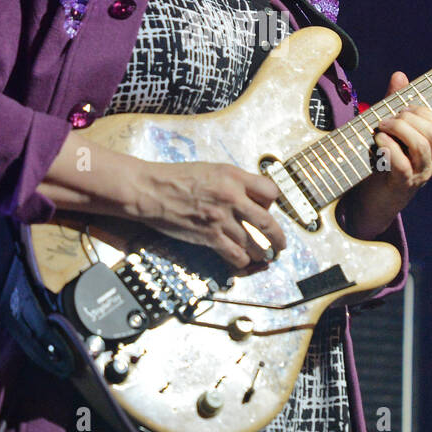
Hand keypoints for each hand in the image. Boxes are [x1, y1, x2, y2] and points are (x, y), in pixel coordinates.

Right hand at [129, 160, 287, 270]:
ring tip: (264, 257)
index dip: (272, 203)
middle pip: (267, 223)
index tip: (268, 209)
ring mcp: (221, 218)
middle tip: (281, 245)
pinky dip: (242, 261)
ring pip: (254, 243)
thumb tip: (248, 195)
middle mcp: (232, 197)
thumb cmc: (176, 177)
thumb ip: (232, 181)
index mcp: (234, 176)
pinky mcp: (209, 236)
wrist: (150, 189)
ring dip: (262, 253)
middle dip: (278, 238)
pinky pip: (235, 254)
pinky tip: (242, 261)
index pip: (270, 191)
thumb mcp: (211, 169)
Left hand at [343, 71, 431, 239]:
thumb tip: (400, 75)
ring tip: (380, 128)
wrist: (370, 199)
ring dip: (398, 130)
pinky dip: (389, 147)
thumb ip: (396, 104)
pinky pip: (403, 164)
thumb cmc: (382, 160)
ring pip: (422, 145)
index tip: (402, 110)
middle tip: (386, 119)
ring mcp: (421, 176)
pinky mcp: (403, 186)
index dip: (423, 111)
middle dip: (408, 118)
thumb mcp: (390, 129)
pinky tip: (378, 141)